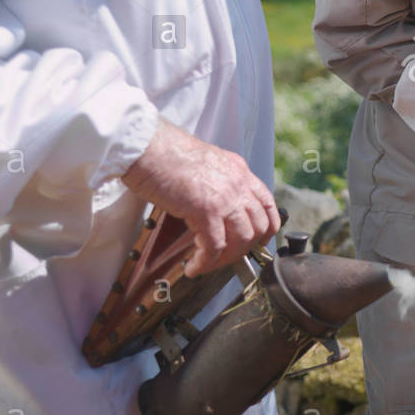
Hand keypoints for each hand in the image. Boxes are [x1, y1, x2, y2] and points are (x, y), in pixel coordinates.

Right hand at [121, 119, 279, 275]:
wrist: (147, 147)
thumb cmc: (166, 154)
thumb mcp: (205, 163)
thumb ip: (218, 182)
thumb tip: (216, 206)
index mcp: (240, 171)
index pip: (268, 204)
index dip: (266, 229)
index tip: (258, 243)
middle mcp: (238, 184)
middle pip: (259, 226)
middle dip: (246, 249)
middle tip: (227, 258)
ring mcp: (225, 197)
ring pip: (241, 240)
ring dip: (226, 259)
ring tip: (208, 263)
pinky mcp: (205, 210)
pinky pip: (214, 247)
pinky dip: (205, 263)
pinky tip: (193, 267)